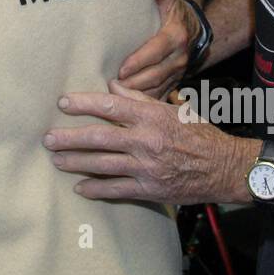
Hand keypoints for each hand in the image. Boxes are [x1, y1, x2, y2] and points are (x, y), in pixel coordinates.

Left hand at [44, 79, 246, 204]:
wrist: (226, 167)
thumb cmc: (198, 133)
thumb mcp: (171, 108)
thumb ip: (140, 98)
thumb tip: (111, 85)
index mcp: (151, 117)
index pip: (110, 107)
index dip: (84, 104)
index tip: (63, 103)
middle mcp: (147, 141)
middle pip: (99, 137)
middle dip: (70, 138)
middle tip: (47, 138)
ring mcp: (147, 167)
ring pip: (103, 165)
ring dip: (76, 163)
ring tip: (56, 160)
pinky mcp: (150, 189)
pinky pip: (117, 190)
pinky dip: (96, 189)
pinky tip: (80, 188)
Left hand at [116, 0, 197, 97]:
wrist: (194, 30)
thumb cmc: (174, 13)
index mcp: (175, 37)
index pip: (155, 51)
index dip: (138, 61)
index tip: (121, 69)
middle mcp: (179, 58)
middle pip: (154, 74)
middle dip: (133, 83)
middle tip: (110, 87)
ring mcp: (177, 73)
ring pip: (156, 88)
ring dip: (135, 95)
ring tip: (113, 98)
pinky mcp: (173, 83)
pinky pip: (158, 96)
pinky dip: (142, 103)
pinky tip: (124, 108)